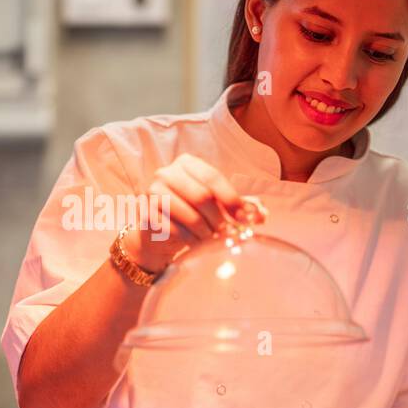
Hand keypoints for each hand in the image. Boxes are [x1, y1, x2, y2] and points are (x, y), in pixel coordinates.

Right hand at [126, 154, 258, 273]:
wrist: (156, 234)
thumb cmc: (190, 215)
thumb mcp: (216, 207)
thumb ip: (240, 207)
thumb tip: (262, 215)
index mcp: (186, 164)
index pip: (212, 177)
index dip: (231, 198)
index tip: (243, 217)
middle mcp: (166, 173)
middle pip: (202, 196)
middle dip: (218, 218)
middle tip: (225, 232)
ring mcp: (153, 192)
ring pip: (189, 215)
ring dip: (205, 232)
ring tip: (209, 238)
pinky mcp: (145, 214)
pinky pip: (175, 230)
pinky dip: (189, 240)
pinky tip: (193, 243)